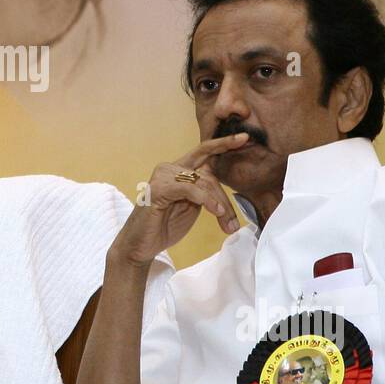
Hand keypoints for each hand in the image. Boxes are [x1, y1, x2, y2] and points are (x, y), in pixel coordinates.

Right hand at [111, 134, 248, 267]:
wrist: (140, 245)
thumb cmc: (164, 226)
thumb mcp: (191, 207)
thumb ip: (204, 194)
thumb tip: (226, 196)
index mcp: (179, 170)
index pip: (204, 152)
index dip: (223, 143)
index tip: (244, 138)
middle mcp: (170, 168)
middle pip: (208, 173)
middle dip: (225, 197)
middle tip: (233, 222)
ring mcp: (163, 176)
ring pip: (202, 182)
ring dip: (219, 204)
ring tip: (227, 224)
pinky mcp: (158, 189)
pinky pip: (190, 189)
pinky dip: (206, 200)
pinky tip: (216, 212)